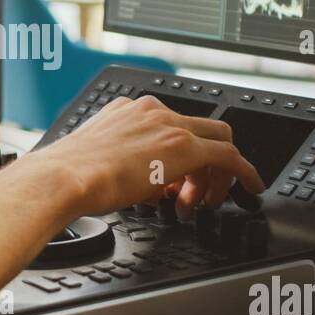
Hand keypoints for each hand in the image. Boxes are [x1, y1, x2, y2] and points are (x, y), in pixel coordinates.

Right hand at [22, 94, 262, 219]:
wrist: (65, 178)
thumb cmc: (70, 176)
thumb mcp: (101, 163)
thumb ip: (129, 167)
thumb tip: (149, 187)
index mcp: (128, 110)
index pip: (172, 127)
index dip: (181, 158)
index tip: (178, 181)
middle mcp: (151, 110)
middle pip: (201, 129)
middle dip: (206, 163)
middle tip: (198, 193)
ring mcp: (169, 124)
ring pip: (218, 140)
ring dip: (215, 175)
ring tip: (202, 203)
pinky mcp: (184, 145)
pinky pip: (229, 155)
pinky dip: (244, 172)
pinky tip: (250, 187)